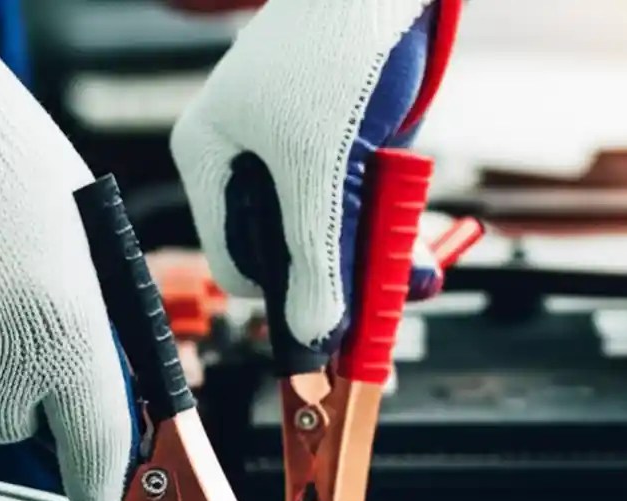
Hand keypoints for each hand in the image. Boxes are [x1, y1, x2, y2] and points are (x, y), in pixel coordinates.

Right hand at [172, 0, 442, 348]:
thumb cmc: (338, 43)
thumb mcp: (322, 164)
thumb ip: (318, 252)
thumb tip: (315, 331)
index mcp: (210, 158)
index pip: (236, 263)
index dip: (285, 298)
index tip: (335, 328)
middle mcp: (244, 159)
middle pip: (287, 251)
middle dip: (342, 277)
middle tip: (391, 294)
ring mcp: (290, 151)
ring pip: (328, 231)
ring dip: (373, 254)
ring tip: (416, 265)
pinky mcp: (333, 143)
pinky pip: (355, 203)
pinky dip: (386, 222)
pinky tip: (415, 239)